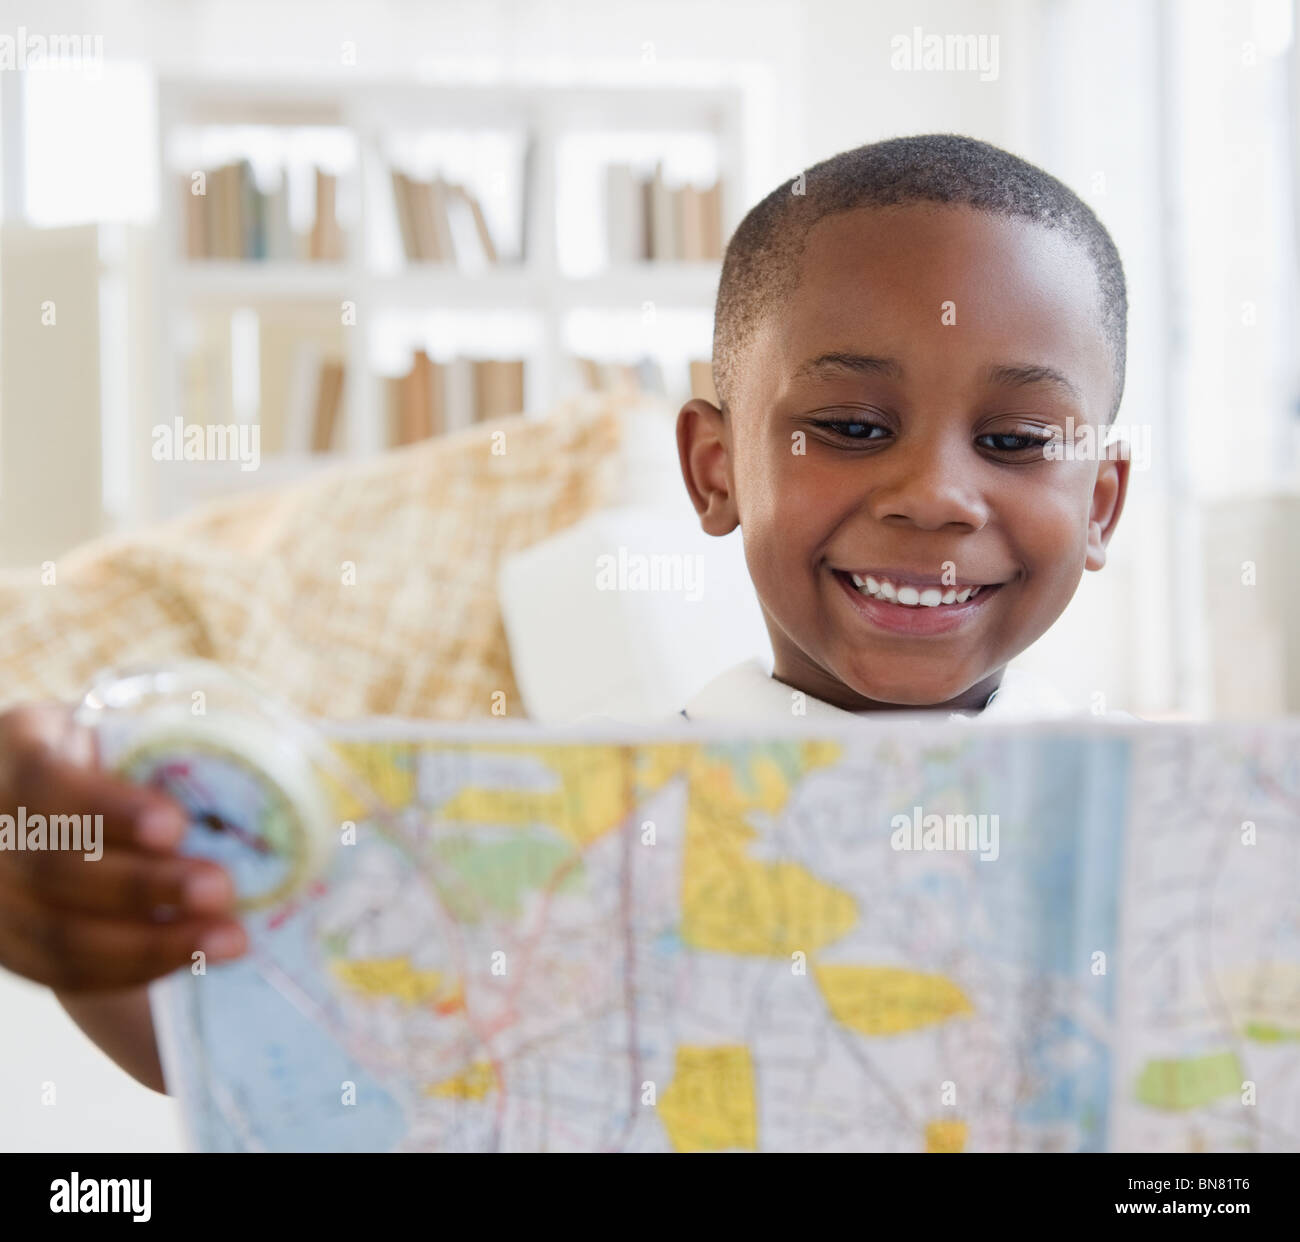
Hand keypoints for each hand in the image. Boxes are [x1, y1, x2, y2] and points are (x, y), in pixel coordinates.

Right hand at [0, 702, 246, 991]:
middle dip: (142, 886)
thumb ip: (188, 740)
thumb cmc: (137, 750)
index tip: (176, 825)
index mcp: (23, 744)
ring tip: (229, 940)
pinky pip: (62, 972)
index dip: (108, 809)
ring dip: (148, 945)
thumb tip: (291, 762)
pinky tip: (191, 961)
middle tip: (223, 890)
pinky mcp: (10, 941)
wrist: (83, 805)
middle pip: (50, 867)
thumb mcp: (146, 726)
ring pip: (53, 934)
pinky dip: (130, 971)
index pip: (45, 783)